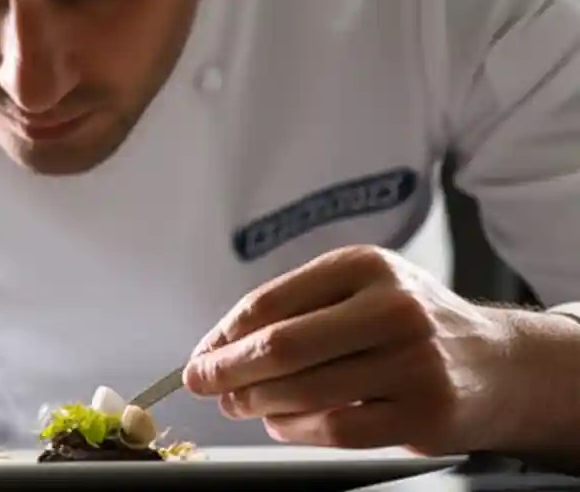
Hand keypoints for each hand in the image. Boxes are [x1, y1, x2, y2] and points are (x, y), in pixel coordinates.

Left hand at [182, 245, 518, 454]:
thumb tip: (219, 347)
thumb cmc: (409, 323)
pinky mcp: (424, 412)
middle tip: (204, 384)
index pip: (269, 302)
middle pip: (282, 347)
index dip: (222, 335)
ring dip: (256, 403)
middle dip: (229, 371)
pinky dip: (295, 430)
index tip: (199, 356)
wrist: (496, 363)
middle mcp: (392, 308)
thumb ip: (294, 309)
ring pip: (304, 391)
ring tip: (240, 404)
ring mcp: (413, 362)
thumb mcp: (360, 289)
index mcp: (365, 266)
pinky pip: (336, 428)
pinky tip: (280, 423)